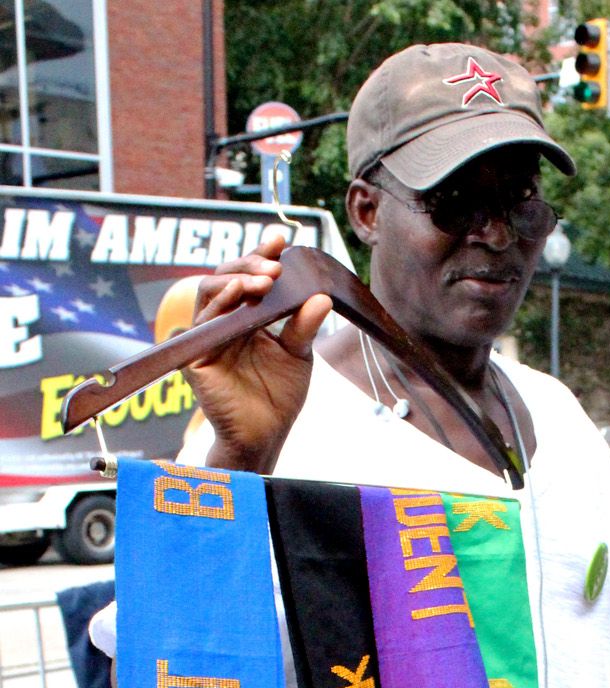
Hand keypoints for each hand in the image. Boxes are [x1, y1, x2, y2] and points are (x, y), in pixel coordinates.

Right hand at [188, 229, 331, 471]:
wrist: (266, 435)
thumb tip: (322, 295)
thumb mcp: (298, 355)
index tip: (281, 238)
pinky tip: (237, 294)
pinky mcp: (195, 356)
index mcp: (247, 316)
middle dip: (251, 265)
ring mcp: (207, 337)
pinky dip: (218, 304)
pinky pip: (200, 323)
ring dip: (236, 279)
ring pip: (210, 291)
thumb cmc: (279, 396)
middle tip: (276, 267)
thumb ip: (304, 325)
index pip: (249, 276)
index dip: (261, 255)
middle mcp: (224, 321)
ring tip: (264, 280)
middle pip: (227, 276)